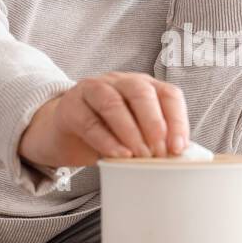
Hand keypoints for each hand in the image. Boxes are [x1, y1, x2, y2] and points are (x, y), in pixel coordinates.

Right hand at [18, 72, 189, 167]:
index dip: (177, 120)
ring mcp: (93, 90)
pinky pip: (89, 121)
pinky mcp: (70, 106)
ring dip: (130, 132)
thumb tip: (177, 160)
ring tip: (140, 156)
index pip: (168, 94)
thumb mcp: (134, 134)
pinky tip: (117, 155)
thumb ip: (153, 140)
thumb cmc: (106, 133)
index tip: (178, 147)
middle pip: (141, 92)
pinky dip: (106, 140)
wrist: (63, 133)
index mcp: (143, 86)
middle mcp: (120, 82)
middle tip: (159, 153)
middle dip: (154, 123)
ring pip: (113, 103)